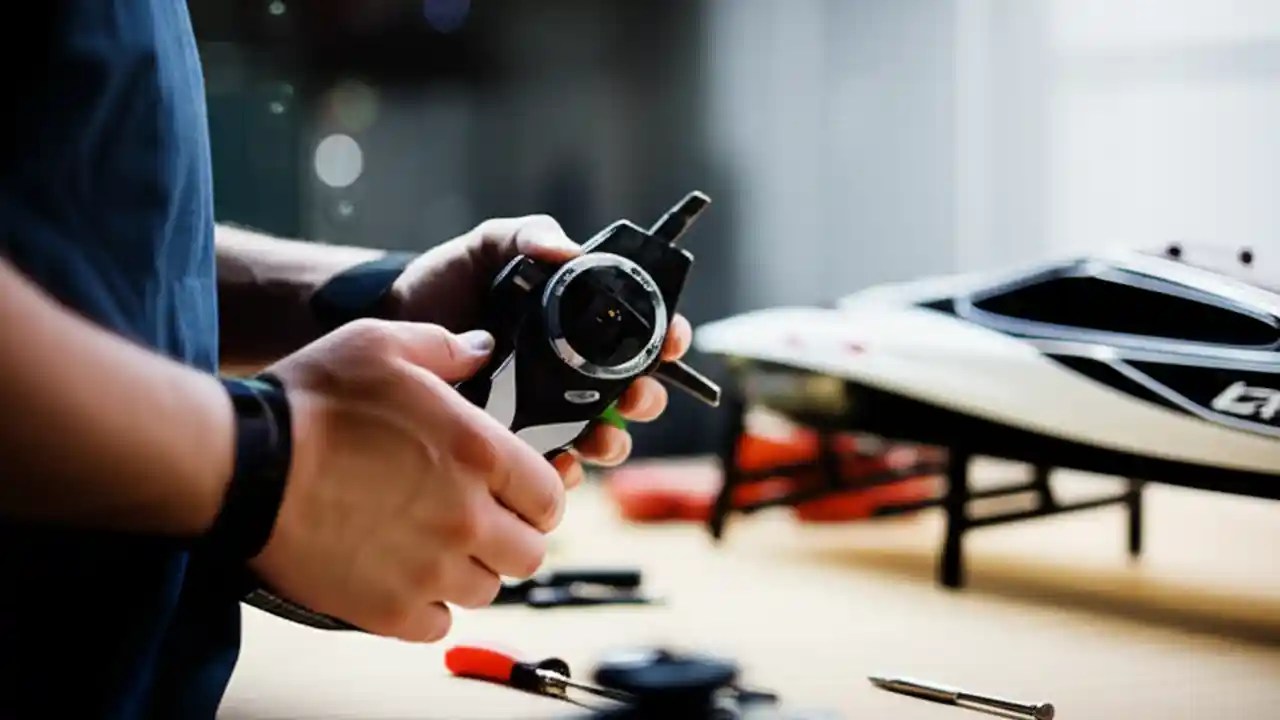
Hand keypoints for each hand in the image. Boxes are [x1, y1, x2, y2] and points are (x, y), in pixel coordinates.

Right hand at [249, 319, 564, 640]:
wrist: (243, 464)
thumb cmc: (310, 401)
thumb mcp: (380, 344)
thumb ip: (443, 347)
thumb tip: (480, 349)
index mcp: (479, 453)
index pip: (549, 496)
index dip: (537, 495)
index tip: (518, 493)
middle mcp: (467, 517)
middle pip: (529, 552)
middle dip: (510, 537)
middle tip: (480, 523)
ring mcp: (430, 569)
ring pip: (487, 590)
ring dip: (470, 571)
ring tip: (436, 548)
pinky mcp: (389, 610)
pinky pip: (438, 625)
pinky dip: (428, 607)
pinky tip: (405, 577)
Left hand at [386, 215, 692, 486]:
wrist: (388, 323)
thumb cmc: (446, 282)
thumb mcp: (490, 247)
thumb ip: (529, 235)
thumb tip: (568, 248)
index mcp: (578, 322)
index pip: (641, 332)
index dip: (667, 338)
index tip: (672, 342)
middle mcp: (573, 370)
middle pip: (632, 392)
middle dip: (646, 398)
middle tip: (635, 396)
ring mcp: (547, 409)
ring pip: (601, 436)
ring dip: (612, 442)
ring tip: (599, 439)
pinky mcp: (515, 443)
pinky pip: (551, 468)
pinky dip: (563, 473)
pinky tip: (557, 466)